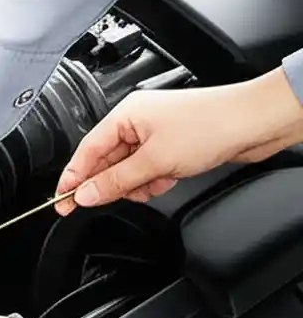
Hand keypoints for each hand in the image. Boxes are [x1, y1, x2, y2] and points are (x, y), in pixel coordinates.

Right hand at [56, 68, 302, 215]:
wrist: (255, 122)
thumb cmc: (210, 125)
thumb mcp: (154, 162)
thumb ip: (116, 181)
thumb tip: (86, 194)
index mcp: (124, 115)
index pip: (86, 150)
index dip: (73, 178)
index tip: (62, 201)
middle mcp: (137, 121)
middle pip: (107, 160)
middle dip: (110, 182)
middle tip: (101, 203)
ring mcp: (156, 132)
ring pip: (129, 167)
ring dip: (136, 183)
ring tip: (151, 187)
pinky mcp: (173, 144)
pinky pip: (149, 167)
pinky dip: (154, 179)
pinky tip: (165, 181)